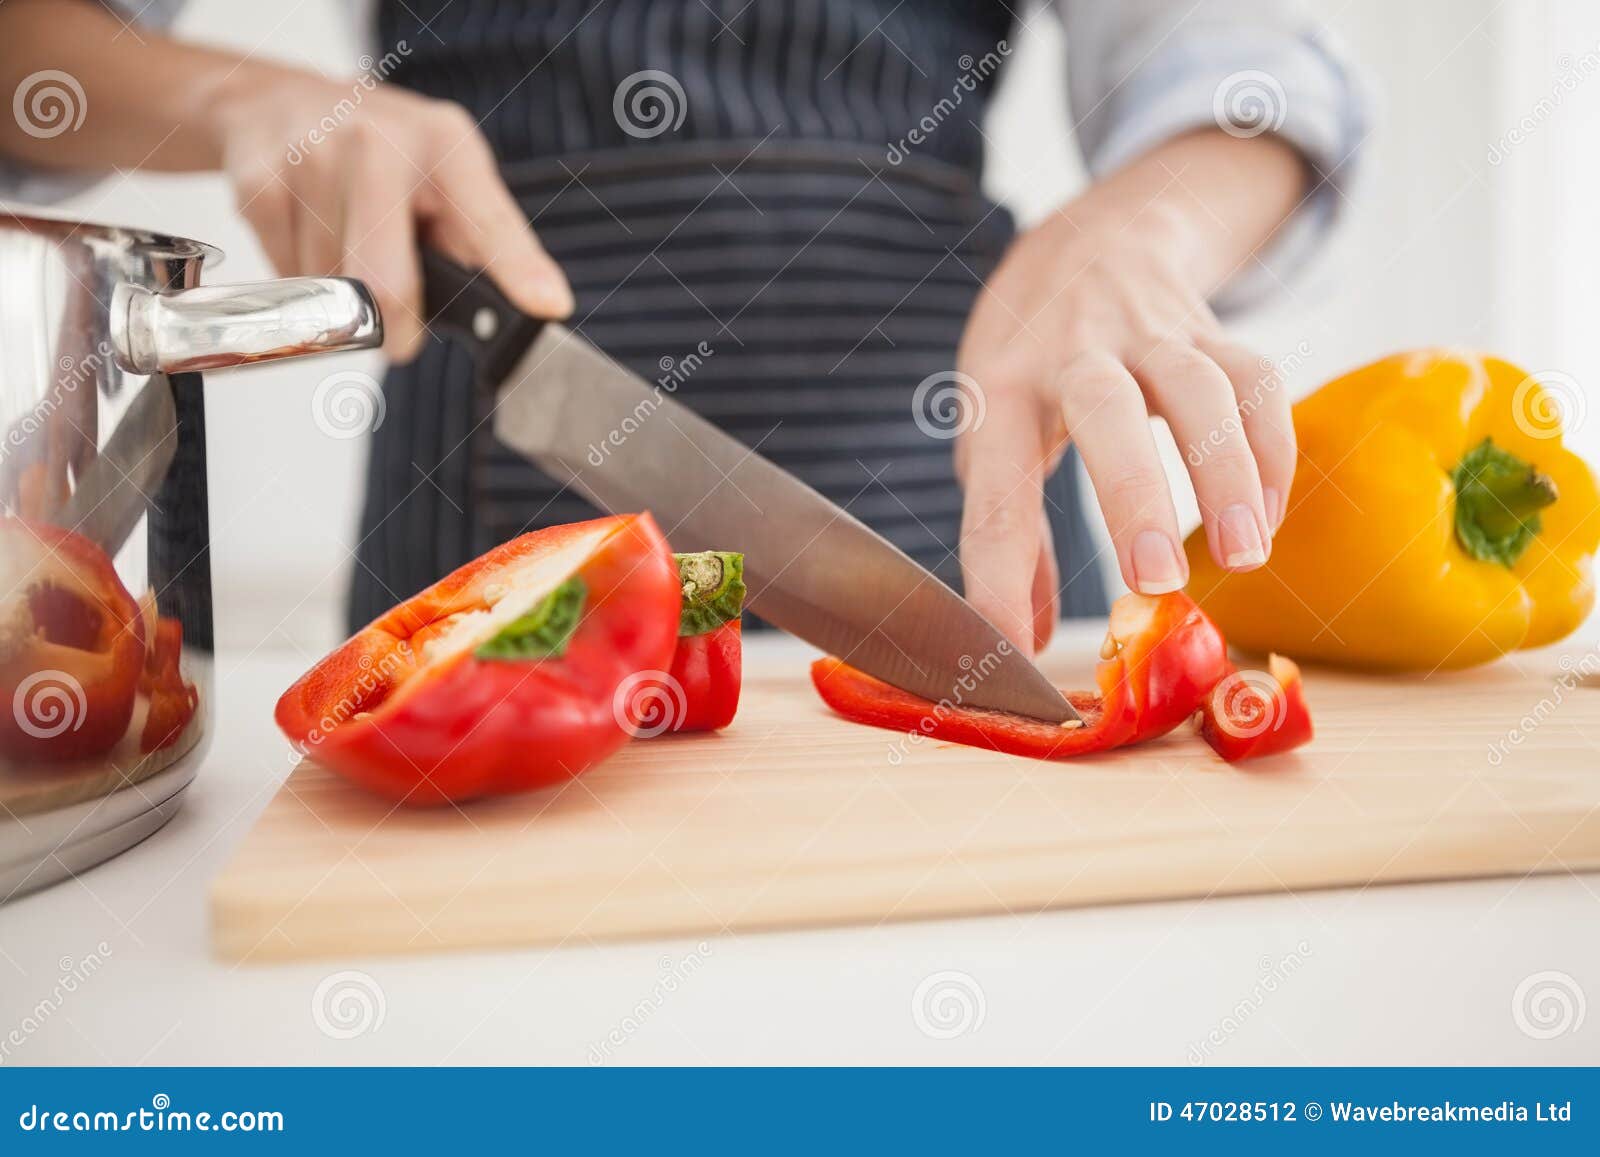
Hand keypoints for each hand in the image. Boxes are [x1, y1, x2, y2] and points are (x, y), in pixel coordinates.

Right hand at [207, 73, 572, 358]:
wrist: (278, 103)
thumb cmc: (382, 154)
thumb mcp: (449, 175)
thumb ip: (486, 240)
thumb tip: (538, 304)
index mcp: (446, 147)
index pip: (489, 221)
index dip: (519, 269)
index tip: (547, 306)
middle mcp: (380, 145)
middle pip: (389, 283)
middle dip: (396, 328)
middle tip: (400, 336)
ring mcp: (313, 160)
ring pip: (333, 291)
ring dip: (344, 297)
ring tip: (347, 247)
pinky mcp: (260, 186)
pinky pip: (289, 280)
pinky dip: (302, 280)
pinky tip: (310, 237)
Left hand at [954, 131, 1304, 653]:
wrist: (1091, 235)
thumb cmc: (1029, 357)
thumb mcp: (995, 427)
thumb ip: (1012, 525)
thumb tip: (1025, 632)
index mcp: (1002, 388)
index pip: (996, 486)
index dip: (999, 571)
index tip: (1010, 647)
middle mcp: (1073, 351)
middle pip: (1106, 410)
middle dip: (1132, 495)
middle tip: (1156, 580)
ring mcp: (1148, 331)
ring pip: (1203, 386)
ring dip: (1228, 472)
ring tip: (1246, 555)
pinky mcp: (1211, 328)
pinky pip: (1256, 379)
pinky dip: (1270, 451)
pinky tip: (1268, 514)